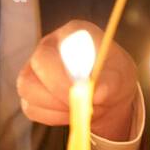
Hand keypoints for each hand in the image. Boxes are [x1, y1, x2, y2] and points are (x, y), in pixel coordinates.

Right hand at [19, 20, 138, 140]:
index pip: (55, 45)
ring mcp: (35, 69)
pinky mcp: (31, 92)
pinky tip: (72, 113)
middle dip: (58, 89)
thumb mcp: (121, 77)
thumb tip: (95, 93)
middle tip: (80, 104)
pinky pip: (31, 108)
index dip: (63, 69)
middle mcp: (48, 47)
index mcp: (72, 33)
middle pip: (36, 65)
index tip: (83, 88)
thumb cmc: (114, 77)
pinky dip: (53, 116)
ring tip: (81, 109)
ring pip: (28, 88)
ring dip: (55, 106)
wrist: (108, 95)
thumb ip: (111, 83)